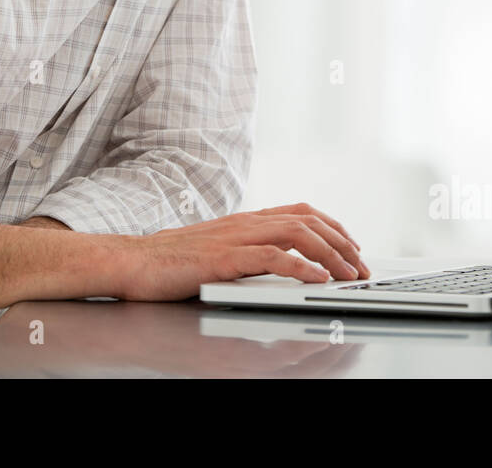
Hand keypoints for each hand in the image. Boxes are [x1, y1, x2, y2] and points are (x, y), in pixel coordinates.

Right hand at [113, 202, 369, 301]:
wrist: (130, 263)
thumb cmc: (167, 264)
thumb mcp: (216, 254)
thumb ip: (246, 255)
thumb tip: (278, 266)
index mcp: (243, 220)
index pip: (299, 211)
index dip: (332, 226)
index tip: (352, 246)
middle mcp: (244, 223)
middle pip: (307, 220)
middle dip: (342, 242)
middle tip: (361, 267)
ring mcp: (234, 238)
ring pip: (297, 233)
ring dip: (331, 254)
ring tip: (349, 275)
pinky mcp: (224, 258)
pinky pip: (273, 258)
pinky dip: (302, 267)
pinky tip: (318, 280)